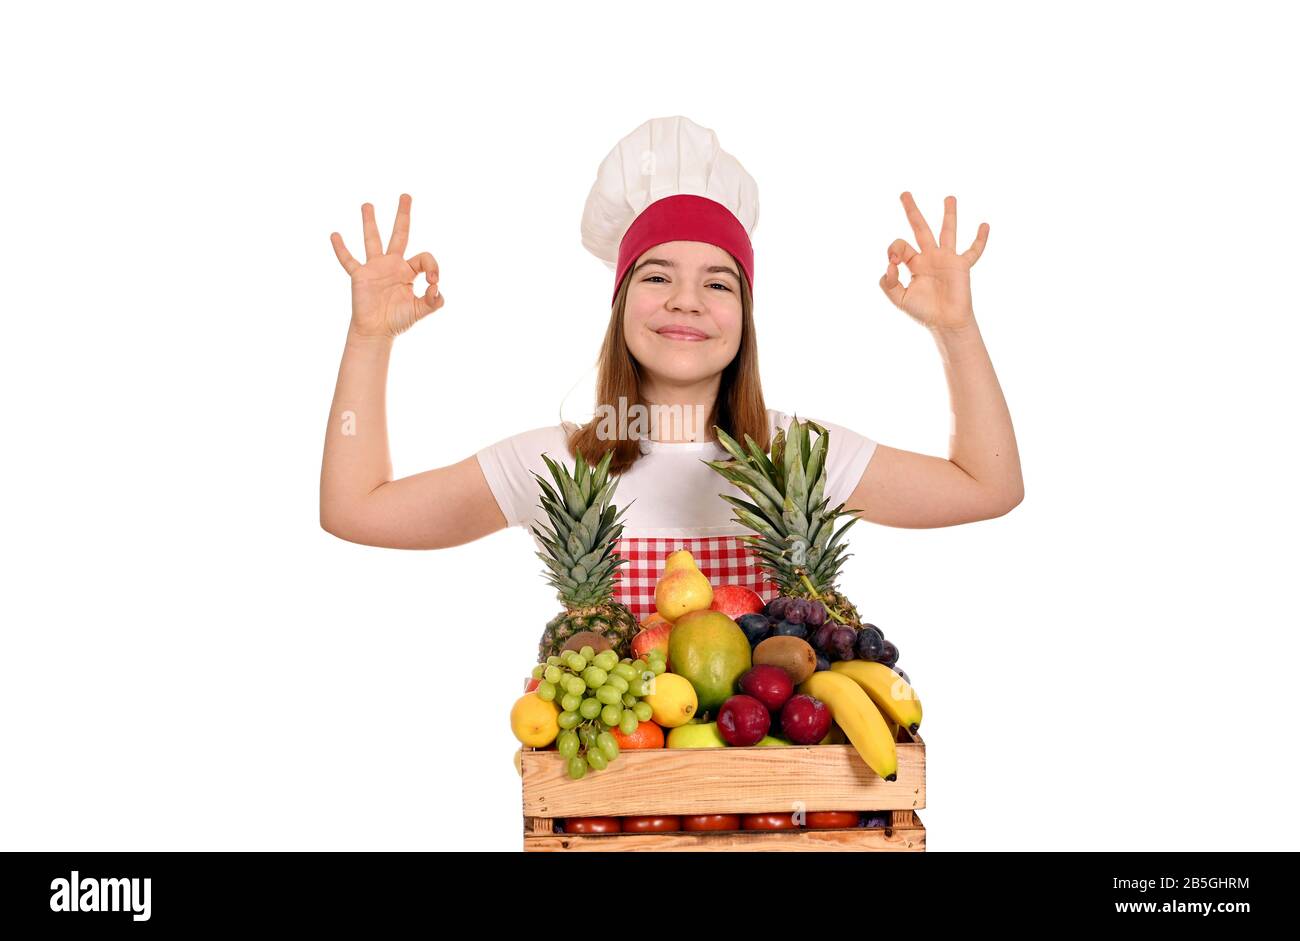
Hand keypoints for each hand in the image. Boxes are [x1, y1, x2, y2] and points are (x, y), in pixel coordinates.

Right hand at [330, 193, 443, 338]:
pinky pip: (349, 260)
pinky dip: (341, 249)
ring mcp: (374, 268)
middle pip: (400, 234)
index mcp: (409, 271)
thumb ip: (433, 301)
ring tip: (367, 204)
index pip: (424, 257)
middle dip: (403, 215)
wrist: (376, 331)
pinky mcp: (359, 276)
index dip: (433, 267)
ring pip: (373, 239)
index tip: (433, 282)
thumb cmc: (398, 320)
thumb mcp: (420, 310)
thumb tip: (436, 289)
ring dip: (370, 222)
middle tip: (406, 195)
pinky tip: (335, 235)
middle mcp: (392, 264)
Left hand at [879, 192, 987, 330]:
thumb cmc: (923, 312)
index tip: (894, 262)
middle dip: (912, 211)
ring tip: (949, 197)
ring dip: (949, 214)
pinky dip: (980, 239)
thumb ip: (888, 282)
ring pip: (947, 231)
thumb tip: (890, 264)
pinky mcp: (962, 266)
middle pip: (920, 227)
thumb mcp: (898, 298)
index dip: (894, 249)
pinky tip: (984, 225)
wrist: (945, 323)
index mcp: (913, 263)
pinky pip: (973, 251)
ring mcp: (947, 259)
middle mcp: (929, 257)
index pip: (900, 245)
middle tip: (904, 193)